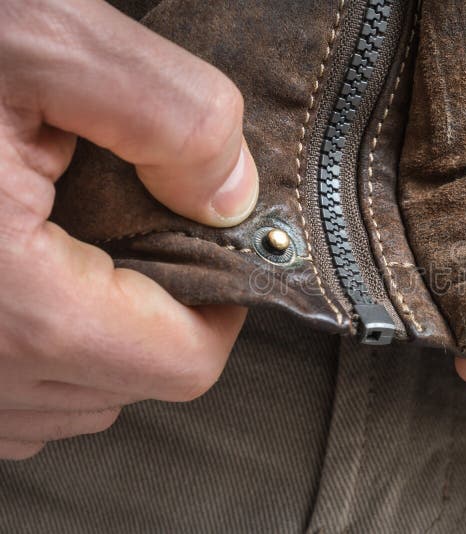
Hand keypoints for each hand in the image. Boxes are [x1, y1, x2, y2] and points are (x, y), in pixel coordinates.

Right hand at [0, 0, 259, 458]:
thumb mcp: (45, 41)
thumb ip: (170, 117)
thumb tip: (231, 198)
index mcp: (11, 306)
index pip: (180, 363)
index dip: (219, 303)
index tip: (211, 245)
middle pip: (126, 384)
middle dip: (157, 313)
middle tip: (140, 229)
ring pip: (64, 398)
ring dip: (97, 335)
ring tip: (73, 245)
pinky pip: (2, 398)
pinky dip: (34, 348)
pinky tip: (20, 275)